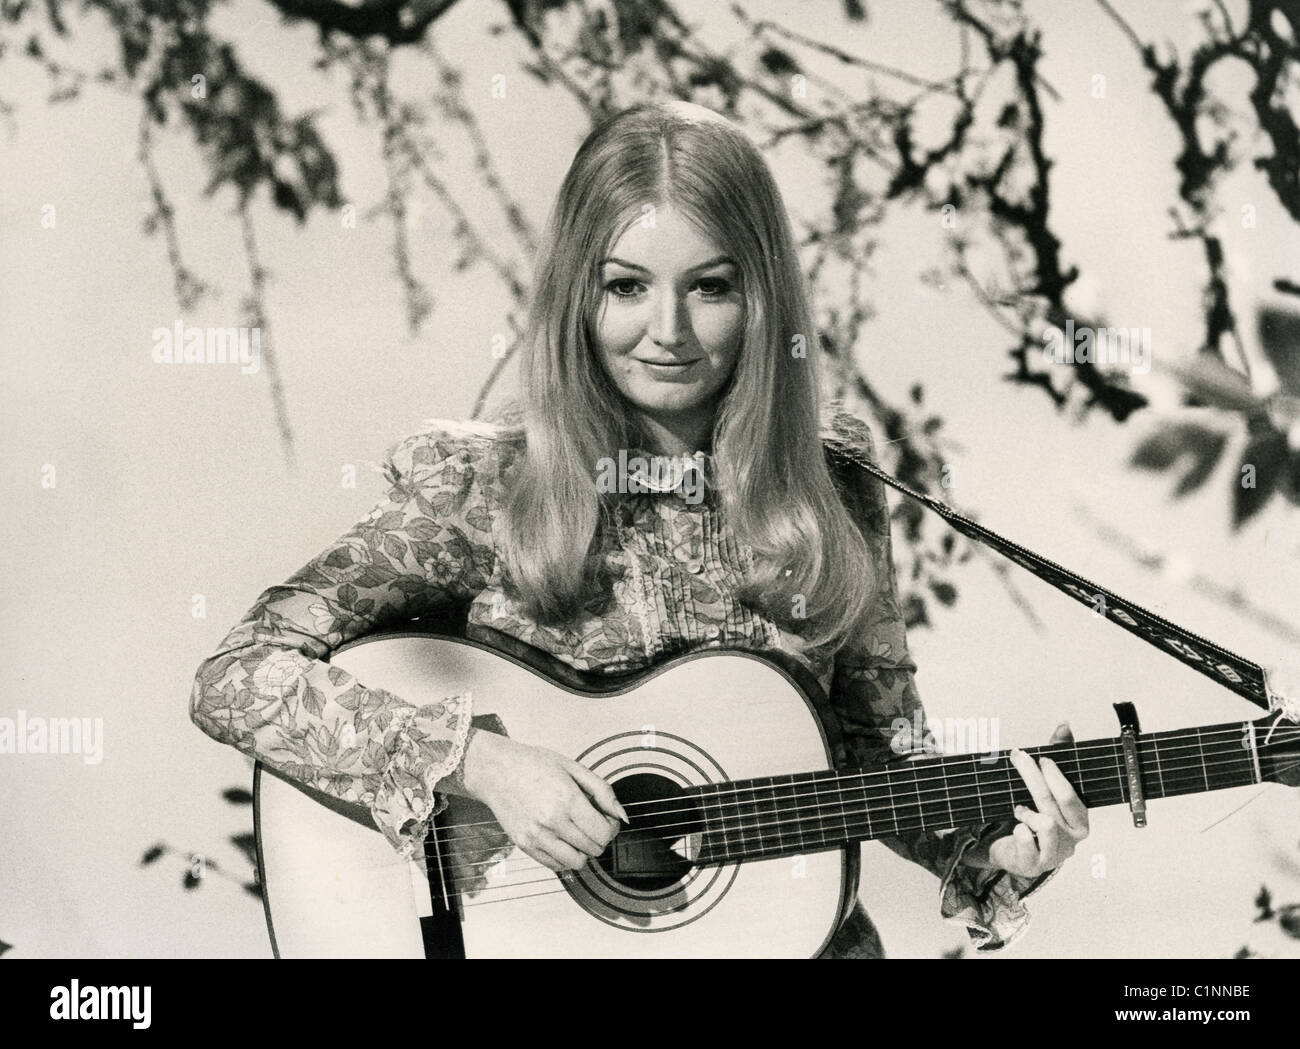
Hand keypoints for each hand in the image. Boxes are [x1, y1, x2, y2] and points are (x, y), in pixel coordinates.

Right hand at [460, 730, 628, 872]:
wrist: (496, 770)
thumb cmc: (533, 764)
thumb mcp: (573, 768)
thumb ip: (603, 791)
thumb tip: (622, 816)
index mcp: (567, 800)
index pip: (603, 833)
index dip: (612, 827)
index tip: (607, 818)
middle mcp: (551, 821)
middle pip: (593, 848)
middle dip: (600, 837)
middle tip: (593, 822)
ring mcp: (536, 836)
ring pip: (576, 863)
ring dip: (583, 851)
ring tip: (578, 833)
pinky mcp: (524, 845)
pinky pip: (555, 866)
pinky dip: (565, 857)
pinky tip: (563, 839)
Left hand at [983, 722, 1089, 878]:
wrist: (1012, 850)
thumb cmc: (1034, 815)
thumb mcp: (1046, 785)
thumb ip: (1059, 755)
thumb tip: (1064, 724)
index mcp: (1080, 820)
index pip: (1071, 796)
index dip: (1057, 776)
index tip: (1041, 757)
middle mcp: (1072, 839)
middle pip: (1052, 803)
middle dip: (1033, 776)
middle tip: (1018, 756)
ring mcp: (1055, 855)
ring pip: (1044, 824)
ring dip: (1026, 812)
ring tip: (1019, 809)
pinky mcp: (1034, 866)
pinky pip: (1028, 844)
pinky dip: (1020, 832)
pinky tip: (1017, 828)